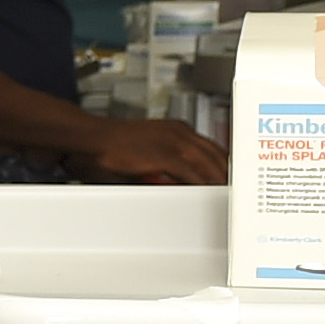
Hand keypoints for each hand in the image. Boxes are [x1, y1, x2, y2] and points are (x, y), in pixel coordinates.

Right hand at [72, 116, 226, 186]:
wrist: (90, 137)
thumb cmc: (110, 145)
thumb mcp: (145, 149)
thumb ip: (166, 162)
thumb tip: (178, 180)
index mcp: (175, 129)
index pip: (211, 146)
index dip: (224, 163)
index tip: (229, 176)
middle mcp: (177, 132)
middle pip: (216, 154)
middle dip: (227, 173)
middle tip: (234, 190)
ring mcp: (171, 142)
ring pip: (208, 162)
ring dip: (219, 180)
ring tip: (225, 195)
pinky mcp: (162, 155)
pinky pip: (191, 172)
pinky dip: (201, 183)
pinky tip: (205, 192)